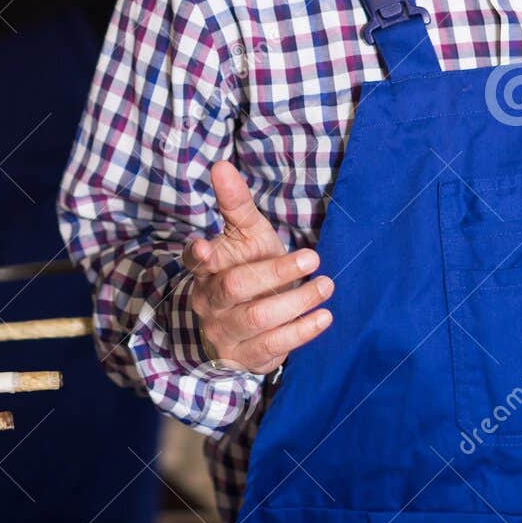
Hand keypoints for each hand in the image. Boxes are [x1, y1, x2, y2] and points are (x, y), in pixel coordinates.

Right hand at [181, 161, 331, 375]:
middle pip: (235, 286)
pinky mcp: (245, 356)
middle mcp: (208, 300)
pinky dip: (301, 332)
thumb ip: (235, 203)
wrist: (241, 323)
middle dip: (275, 272)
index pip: (195, 260)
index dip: (199, 255)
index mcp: (205, 268)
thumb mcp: (244, 234)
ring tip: (326, 285)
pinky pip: (273, 346)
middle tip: (312, 258)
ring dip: (297, 302)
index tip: (205, 246)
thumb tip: (221, 165)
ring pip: (258, 318)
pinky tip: (324, 317)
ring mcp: (224, 332)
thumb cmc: (246, 266)